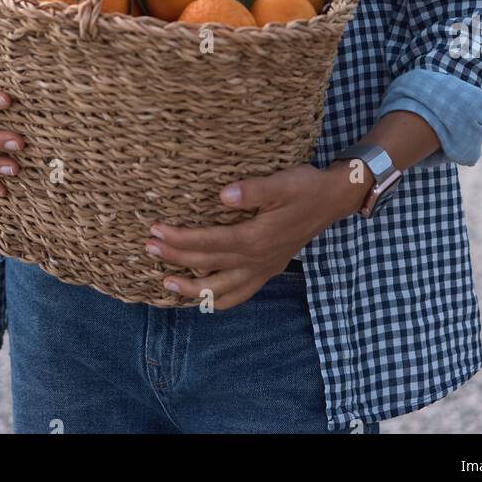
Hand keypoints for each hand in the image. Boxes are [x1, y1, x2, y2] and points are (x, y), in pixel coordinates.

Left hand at [145, 162, 369, 309]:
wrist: (333, 200)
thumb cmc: (305, 187)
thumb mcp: (282, 182)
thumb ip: (252, 190)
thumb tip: (222, 196)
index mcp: (255, 239)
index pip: (208, 243)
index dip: (179, 239)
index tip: (155, 231)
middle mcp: (256, 260)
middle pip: (207, 265)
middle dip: (175, 259)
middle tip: (148, 249)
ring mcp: (263, 269)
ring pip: (222, 290)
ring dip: (192, 289)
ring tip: (167, 285)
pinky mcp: (269, 269)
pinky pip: (240, 294)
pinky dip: (220, 299)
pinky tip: (206, 298)